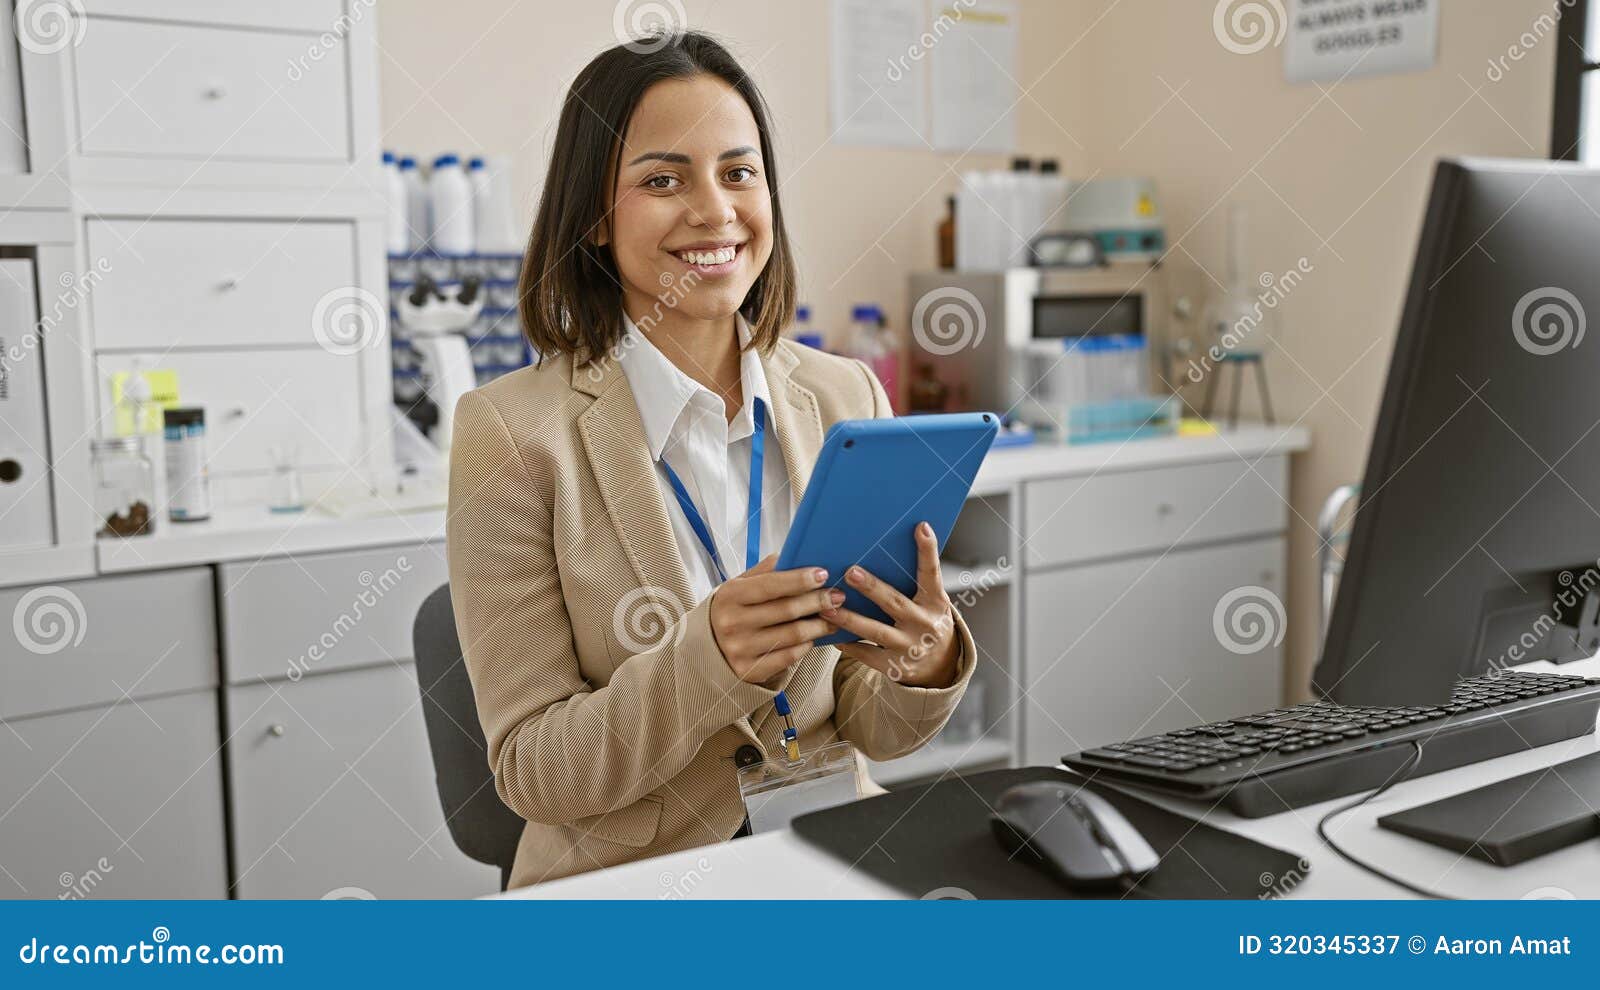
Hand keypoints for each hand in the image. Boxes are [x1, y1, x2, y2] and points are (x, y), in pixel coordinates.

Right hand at [709, 554, 842, 683]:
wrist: (710, 645)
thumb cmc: (735, 608)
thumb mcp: (741, 585)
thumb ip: (766, 571)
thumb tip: (798, 555)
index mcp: (730, 596)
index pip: (770, 585)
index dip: (800, 579)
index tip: (823, 574)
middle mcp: (732, 623)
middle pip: (787, 610)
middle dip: (818, 601)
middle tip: (838, 596)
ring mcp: (740, 649)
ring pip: (793, 635)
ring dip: (820, 625)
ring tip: (834, 616)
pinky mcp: (749, 671)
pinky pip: (789, 657)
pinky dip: (807, 645)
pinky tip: (815, 635)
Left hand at [820, 521, 959, 687]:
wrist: (940, 666)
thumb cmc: (927, 622)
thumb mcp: (931, 602)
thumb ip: (915, 581)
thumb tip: (887, 548)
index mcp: (935, 603)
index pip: (931, 573)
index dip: (928, 550)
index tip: (920, 527)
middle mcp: (924, 624)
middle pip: (895, 602)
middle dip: (872, 588)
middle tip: (851, 571)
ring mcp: (910, 646)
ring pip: (875, 631)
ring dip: (849, 618)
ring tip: (826, 607)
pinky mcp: (896, 666)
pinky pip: (867, 653)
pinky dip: (849, 644)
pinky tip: (831, 636)